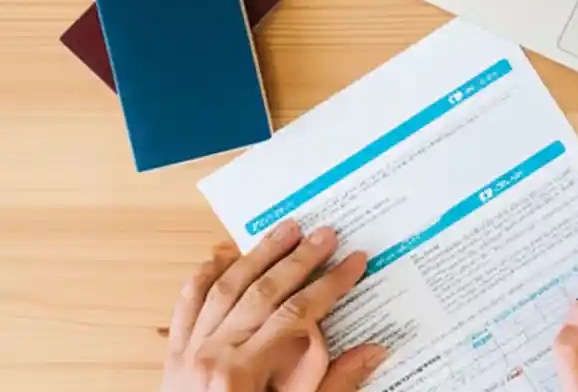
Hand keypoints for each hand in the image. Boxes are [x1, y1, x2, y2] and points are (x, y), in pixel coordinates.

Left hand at [161, 221, 385, 391]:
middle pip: (263, 292)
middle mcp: (211, 355)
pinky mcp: (174, 358)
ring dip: (258, 255)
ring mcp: (189, 353)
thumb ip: (334, 385)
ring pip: (224, 289)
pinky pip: (186, 306)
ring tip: (286, 230)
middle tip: (327, 234)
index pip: (297, 313)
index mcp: (243, 374)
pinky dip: (203, 278)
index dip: (330, 284)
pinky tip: (222, 257)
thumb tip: (375, 350)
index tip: (355, 262)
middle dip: (299, 260)